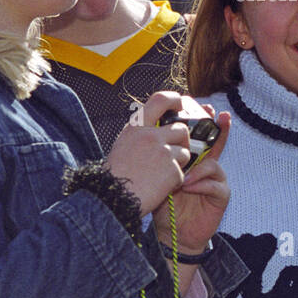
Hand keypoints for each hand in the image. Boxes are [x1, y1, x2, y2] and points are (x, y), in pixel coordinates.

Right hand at [105, 91, 189, 214]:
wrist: (113, 199)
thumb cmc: (115, 175)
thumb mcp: (123, 144)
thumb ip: (141, 134)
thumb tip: (159, 128)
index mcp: (137, 127)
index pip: (160, 100)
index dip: (175, 99)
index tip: (181, 103)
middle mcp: (151, 135)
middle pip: (181, 129)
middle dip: (182, 142)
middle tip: (175, 153)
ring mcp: (163, 152)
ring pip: (184, 152)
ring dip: (178, 163)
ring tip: (160, 175)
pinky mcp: (172, 170)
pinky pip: (182, 172)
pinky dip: (174, 181)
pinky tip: (159, 186)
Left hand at [162, 107, 231, 254]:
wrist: (172, 234)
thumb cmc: (165, 204)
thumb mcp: (159, 178)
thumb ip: (161, 160)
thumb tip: (153, 134)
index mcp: (191, 160)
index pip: (199, 136)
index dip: (203, 120)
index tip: (202, 105)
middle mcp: (206, 167)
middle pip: (216, 143)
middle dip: (218, 128)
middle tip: (218, 116)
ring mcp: (215, 180)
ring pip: (214, 164)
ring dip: (198, 167)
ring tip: (183, 177)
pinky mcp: (220, 196)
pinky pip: (216, 184)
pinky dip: (202, 184)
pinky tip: (189, 187)